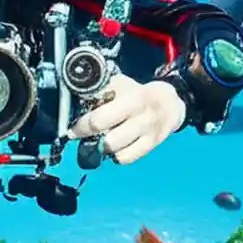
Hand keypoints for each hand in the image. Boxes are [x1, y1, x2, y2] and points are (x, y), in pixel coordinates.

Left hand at [67, 74, 185, 163]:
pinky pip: (126, 158)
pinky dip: (115, 155)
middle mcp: (143, 119)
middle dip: (89, 138)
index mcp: (134, 100)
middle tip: (81, 134)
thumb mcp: (121, 84)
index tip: (72, 129)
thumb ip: (101, 91)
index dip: (82, 126)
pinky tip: (113, 146)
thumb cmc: (137, 93)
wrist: (169, 103)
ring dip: (102, 147)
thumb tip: (76, 99)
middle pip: (108, 140)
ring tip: (99, 138)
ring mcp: (148, 135)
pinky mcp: (151, 146)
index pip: (101, 119)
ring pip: (116, 151)